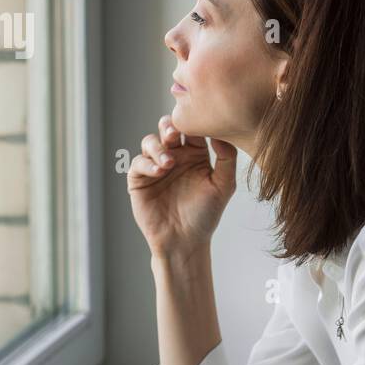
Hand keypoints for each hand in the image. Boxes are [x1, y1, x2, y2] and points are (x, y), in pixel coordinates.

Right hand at [127, 115, 236, 258]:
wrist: (185, 241)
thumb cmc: (206, 214)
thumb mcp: (224, 186)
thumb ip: (227, 159)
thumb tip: (220, 134)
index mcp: (195, 154)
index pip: (192, 129)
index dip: (193, 122)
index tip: (197, 122)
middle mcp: (174, 156)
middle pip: (167, 128)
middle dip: (169, 126)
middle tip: (175, 134)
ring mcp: (155, 166)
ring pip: (150, 142)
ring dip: (158, 147)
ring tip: (168, 163)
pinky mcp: (139, 180)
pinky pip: (138, 163)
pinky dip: (147, 163)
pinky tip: (159, 171)